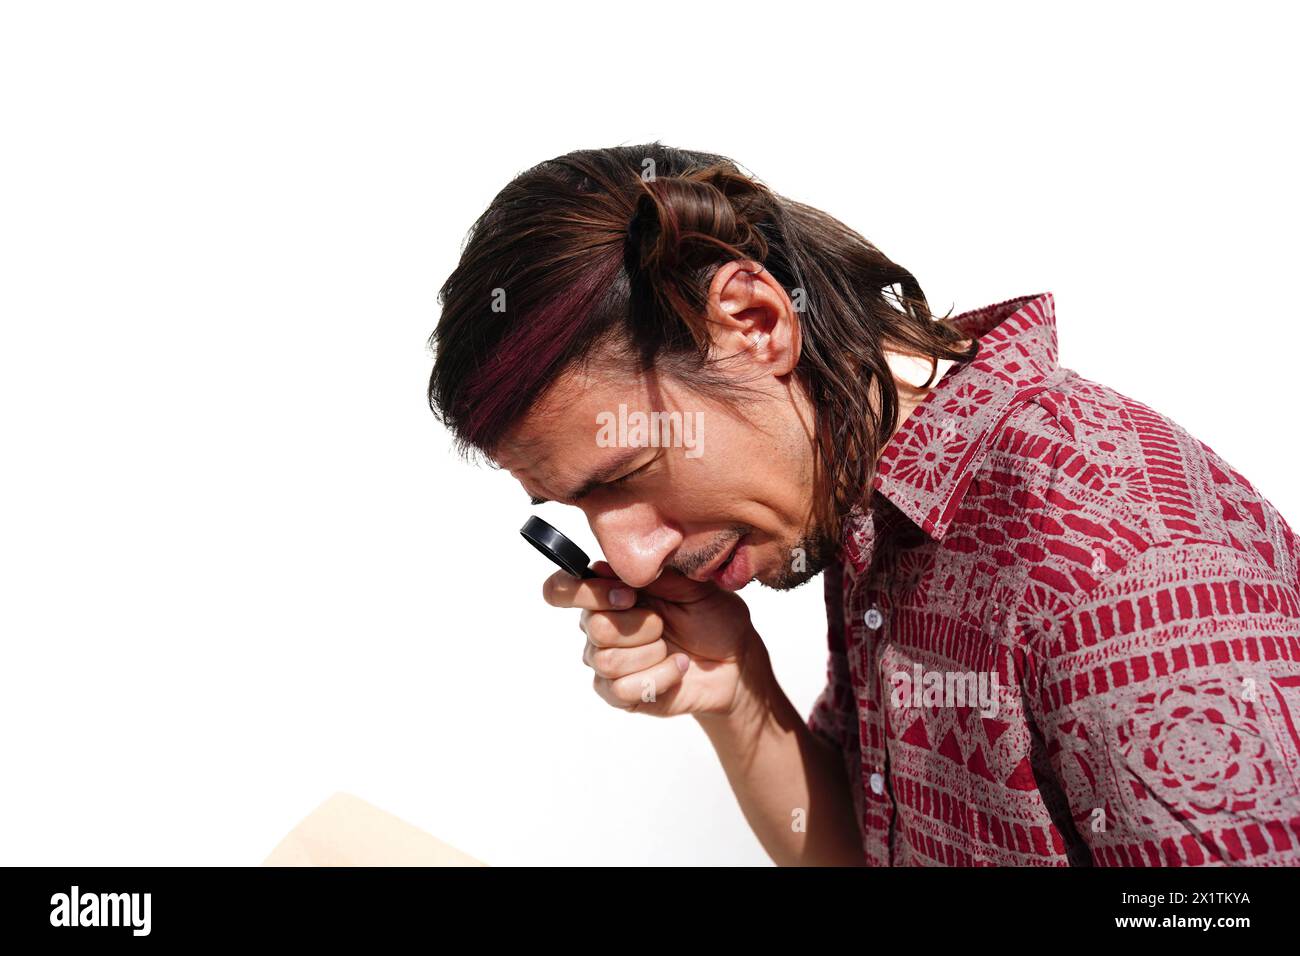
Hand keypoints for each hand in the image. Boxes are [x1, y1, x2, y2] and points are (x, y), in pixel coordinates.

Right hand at [541, 560, 772, 718]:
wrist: (736, 659)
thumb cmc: (712, 616)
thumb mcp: (690, 584)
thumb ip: (650, 573)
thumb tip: (606, 567)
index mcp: (610, 593)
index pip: (562, 589)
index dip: (585, 592)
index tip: (628, 595)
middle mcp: (600, 627)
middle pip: (593, 626)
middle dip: (639, 624)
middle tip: (664, 623)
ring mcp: (608, 663)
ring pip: (607, 660)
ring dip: (652, 653)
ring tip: (673, 648)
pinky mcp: (620, 694)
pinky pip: (622, 689)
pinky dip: (660, 676)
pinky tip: (677, 667)